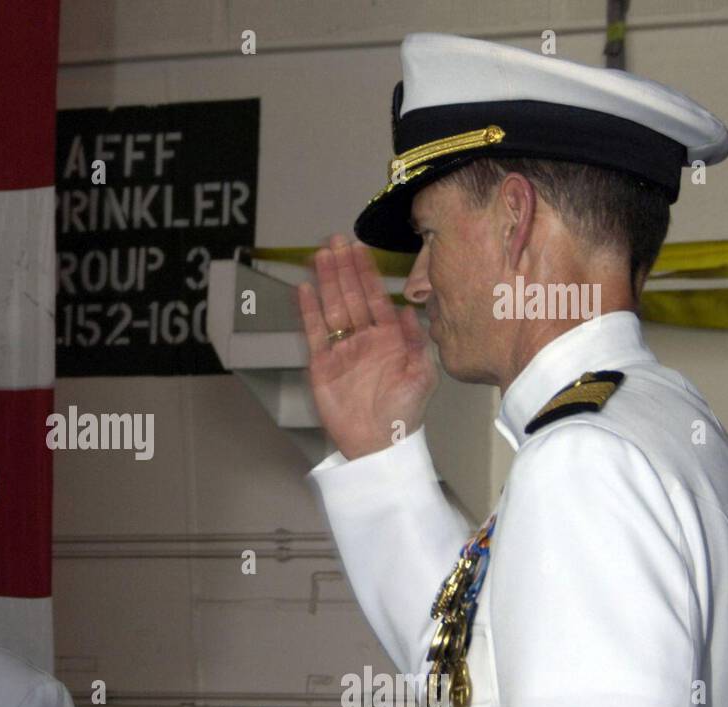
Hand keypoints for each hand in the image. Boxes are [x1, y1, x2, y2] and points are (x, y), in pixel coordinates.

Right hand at [298, 235, 437, 459]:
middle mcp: (364, 339)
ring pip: (331, 308)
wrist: (378, 444)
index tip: (359, 248)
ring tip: (320, 256)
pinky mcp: (322, 365)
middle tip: (335, 241)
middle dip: (343, 268)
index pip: (375, 297)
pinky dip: (308, 312)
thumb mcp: (423, 375)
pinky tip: (304, 290)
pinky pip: (314, 333)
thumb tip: (411, 308)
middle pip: (350, 296)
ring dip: (326, 282)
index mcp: (390, 338)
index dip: (366, 272)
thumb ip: (417, 340)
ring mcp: (342, 351)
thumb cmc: (404, 415)